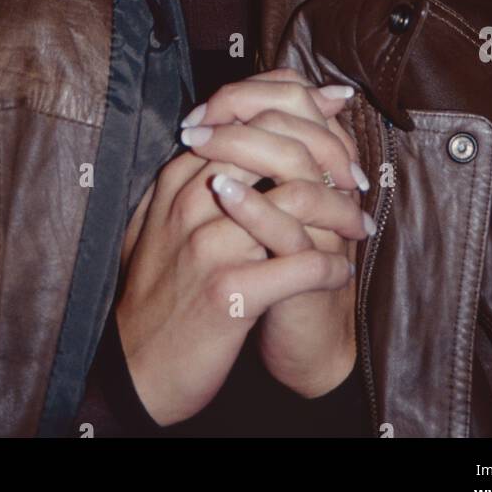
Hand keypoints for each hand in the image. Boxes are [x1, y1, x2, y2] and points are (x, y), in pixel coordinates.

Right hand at [115, 73, 358, 424]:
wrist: (134, 369)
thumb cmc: (153, 292)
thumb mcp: (156, 222)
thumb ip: (185, 176)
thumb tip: (217, 130)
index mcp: (177, 181)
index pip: (247, 123)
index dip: (300, 126)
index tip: (334, 136)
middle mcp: (191, 204)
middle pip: (277, 149)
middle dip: (328, 159)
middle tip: (355, 180)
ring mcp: (209, 247)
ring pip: (297, 201)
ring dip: (340, 213)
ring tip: (357, 226)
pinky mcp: (229, 294)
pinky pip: (300, 266)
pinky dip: (330, 268)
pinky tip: (340, 273)